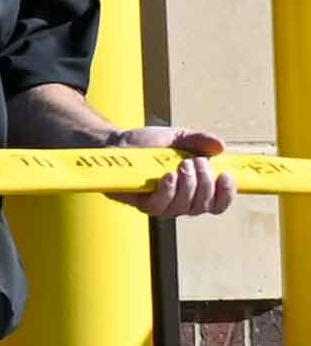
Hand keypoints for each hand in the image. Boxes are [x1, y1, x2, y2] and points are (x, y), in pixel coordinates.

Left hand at [120, 125, 235, 219]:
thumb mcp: (179, 138)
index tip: (226, 176)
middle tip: (197, 162)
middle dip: (205, 182)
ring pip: (184, 207)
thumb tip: (220, 146)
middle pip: (203, 205)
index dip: (227, 194)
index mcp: (194, 190)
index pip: (217, 204)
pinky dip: (168, 190)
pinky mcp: (141, 203)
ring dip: (189, 185)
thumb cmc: (150, 144)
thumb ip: (200, 141)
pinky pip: (159, 205)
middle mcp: (180, 202)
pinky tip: (169, 175)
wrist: (117, 143)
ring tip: (183, 164)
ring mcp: (160, 205)